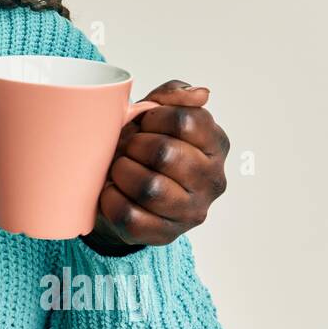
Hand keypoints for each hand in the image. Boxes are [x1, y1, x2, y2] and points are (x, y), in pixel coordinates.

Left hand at [87, 80, 229, 249]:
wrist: (126, 190)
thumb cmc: (144, 146)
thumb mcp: (158, 113)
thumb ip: (174, 95)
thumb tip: (200, 94)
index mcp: (216, 145)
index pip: (186, 121)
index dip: (153, 118)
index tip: (143, 124)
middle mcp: (213, 181)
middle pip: (165, 153)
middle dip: (135, 145)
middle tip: (126, 147)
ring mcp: (191, 212)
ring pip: (149, 187)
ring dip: (123, 171)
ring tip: (119, 167)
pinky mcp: (165, 234)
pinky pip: (130, 216)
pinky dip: (111, 199)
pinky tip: (111, 190)